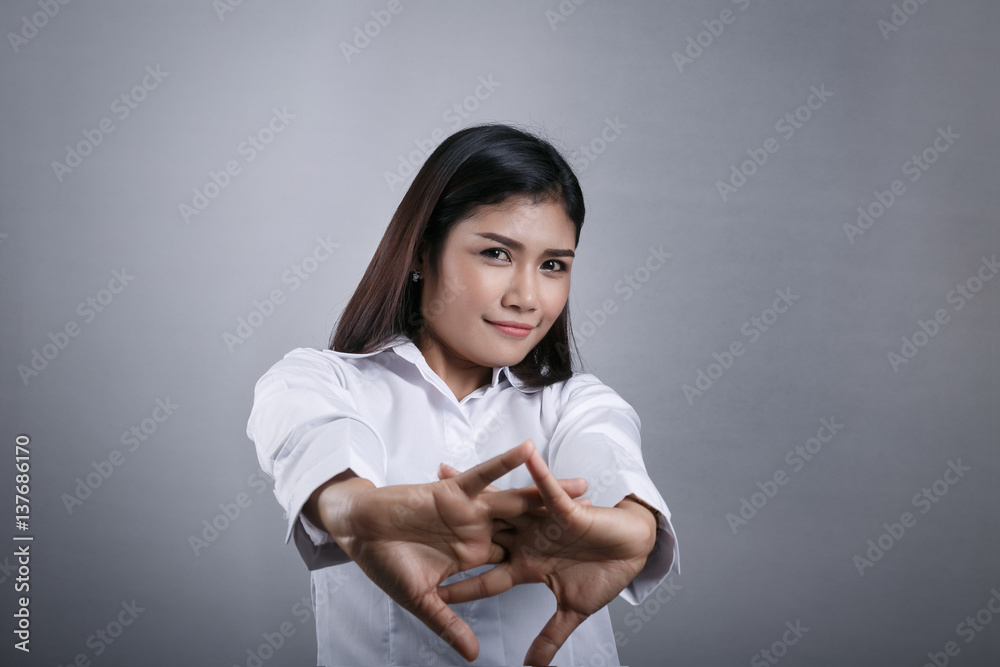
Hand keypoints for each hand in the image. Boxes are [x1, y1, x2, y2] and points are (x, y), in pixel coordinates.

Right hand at [306, 439, 586, 662]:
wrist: (358, 533)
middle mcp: (479, 531)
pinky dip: (505, 463)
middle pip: (530, 528)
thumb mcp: (423, 601)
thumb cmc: (386, 565)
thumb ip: (450, 623)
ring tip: (584, 487)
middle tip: (602, 523)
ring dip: (548, 491)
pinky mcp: (453, 492)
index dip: (549, 562)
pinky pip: (485, 475)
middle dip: (563, 525)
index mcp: (475, 556)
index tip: (583, 566)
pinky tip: (529, 451)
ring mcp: (469, 511)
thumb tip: (473, 656)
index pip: (519, 560)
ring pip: (516, 500)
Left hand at [437, 442, 657, 665]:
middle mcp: (528, 541)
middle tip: (414, 516)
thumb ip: (549, 637)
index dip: (461, 587)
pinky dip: (534, 475)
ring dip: (474, 490)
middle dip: (448, 526)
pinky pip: (545, 489)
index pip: (486, 578)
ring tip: (442, 472)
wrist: (634, 551)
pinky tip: (518, 458)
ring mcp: (543, 522)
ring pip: (502, 504)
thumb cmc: (605, 575)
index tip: (429, 593)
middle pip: (481, 533)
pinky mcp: (565, 508)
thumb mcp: (573, 611)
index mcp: (527, 566)